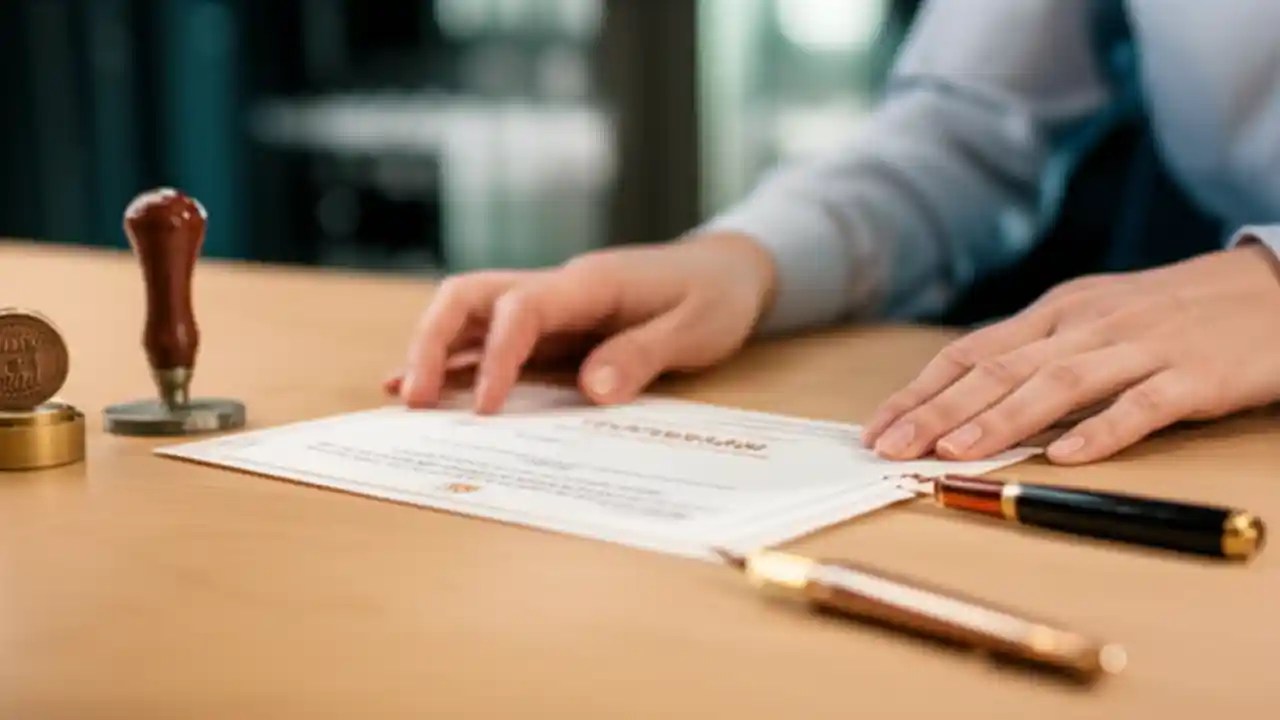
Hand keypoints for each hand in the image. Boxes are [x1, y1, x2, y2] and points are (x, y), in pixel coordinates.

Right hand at [387, 233, 776, 412]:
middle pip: (470, 296)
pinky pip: (494, 338)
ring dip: (435, 350)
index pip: (521, 308)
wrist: (729, 271)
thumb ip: (641, 356)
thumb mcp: (696, 329)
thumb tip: (590, 392)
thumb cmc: (716, 296)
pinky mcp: (554, 328)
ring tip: (408, 401)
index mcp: (590, 284)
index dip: (495, 356)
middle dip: (432, 342)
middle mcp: (558, 288)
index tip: (486, 409)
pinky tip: (433, 390)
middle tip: (413, 400)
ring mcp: (552, 307)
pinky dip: (460, 362)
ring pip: (471, 314)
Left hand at [862, 244, 1279, 464]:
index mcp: (1056, 313)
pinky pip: (1143, 403)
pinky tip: (1067, 456)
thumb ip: (1039, 356)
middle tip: (891, 446)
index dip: (920, 391)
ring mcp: (1141, 345)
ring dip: (1001, 419)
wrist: (1274, 287)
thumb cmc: (1172, 312)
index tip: (877, 427)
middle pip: (999, 368)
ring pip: (1058, 383)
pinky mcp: (1195, 374)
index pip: (971, 352)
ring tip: (955, 453)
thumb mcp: (1095, 321)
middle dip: (938, 410)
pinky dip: (1103, 429)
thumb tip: (968, 402)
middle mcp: (1088, 324)